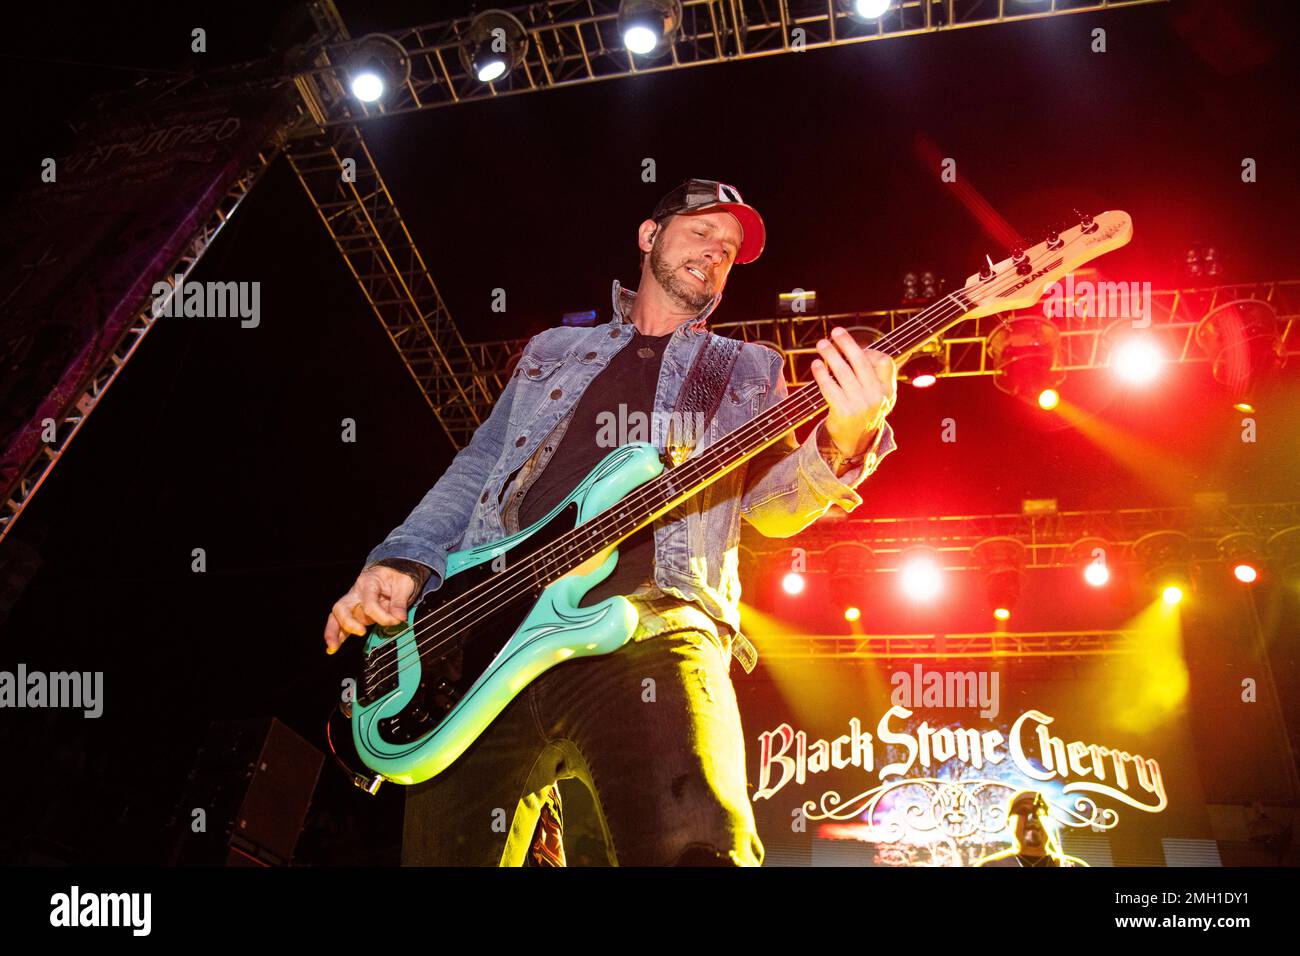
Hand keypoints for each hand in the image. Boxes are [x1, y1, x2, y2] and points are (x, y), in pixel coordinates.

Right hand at [324, 565, 417, 654]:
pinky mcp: (353, 612)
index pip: (369, 604)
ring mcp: (352, 603)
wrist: (391, 572)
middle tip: (360, 633)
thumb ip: (400, 601)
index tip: (396, 621)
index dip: (383, 616)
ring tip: (333, 647)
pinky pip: (341, 623)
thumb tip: (399, 617)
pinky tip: (334, 646)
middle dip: (348, 622)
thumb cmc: (395, 576)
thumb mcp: (404, 583)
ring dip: (333, 632)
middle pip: (342, 607)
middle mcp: (355, 592)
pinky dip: (337, 635)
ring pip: (336, 616)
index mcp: (368, 582)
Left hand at [810, 326, 897, 457]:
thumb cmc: (863, 413)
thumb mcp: (878, 396)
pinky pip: (830, 386)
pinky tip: (816, 365)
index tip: (858, 348)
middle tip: (835, 332)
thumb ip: (871, 375)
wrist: (855, 443)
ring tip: (822, 344)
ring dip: (830, 354)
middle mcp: (877, 397)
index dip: (870, 351)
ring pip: (843, 372)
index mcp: (888, 391)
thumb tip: (853, 347)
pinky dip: (821, 373)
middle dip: (847, 343)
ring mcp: (860, 405)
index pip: (884, 362)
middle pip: (861, 362)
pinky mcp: (843, 412)